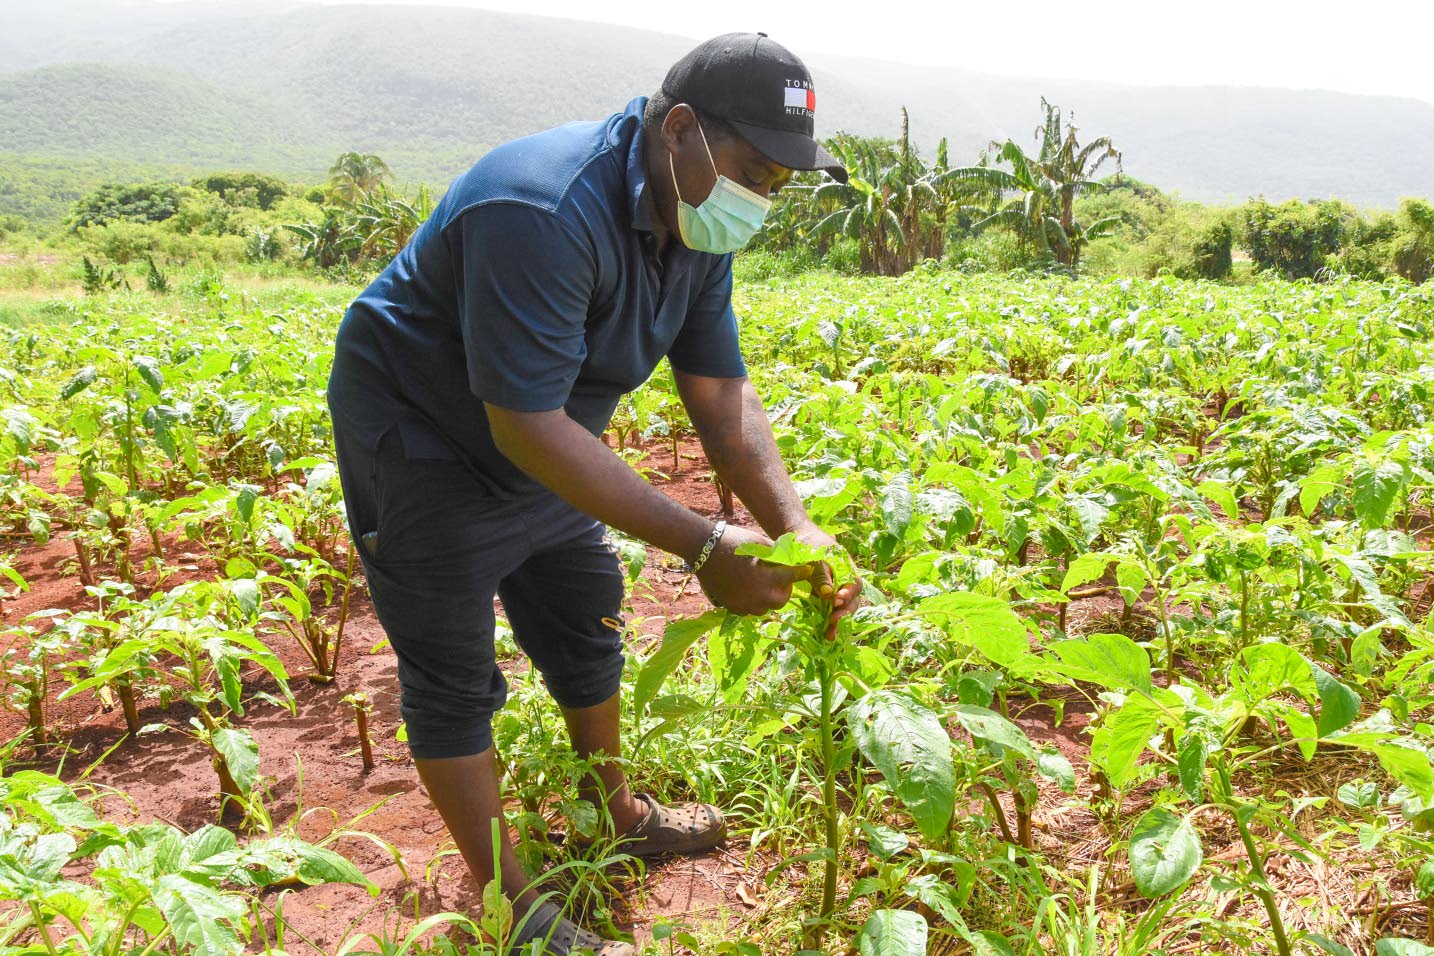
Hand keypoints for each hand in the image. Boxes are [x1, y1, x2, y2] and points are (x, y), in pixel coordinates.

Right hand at [695, 525, 802, 615]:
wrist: (701, 547)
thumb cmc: (732, 540)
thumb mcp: (759, 543)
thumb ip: (776, 555)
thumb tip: (788, 560)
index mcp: (765, 578)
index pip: (792, 578)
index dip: (801, 572)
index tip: (807, 570)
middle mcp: (755, 596)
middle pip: (781, 600)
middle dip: (784, 589)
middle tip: (782, 578)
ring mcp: (742, 603)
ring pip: (766, 608)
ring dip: (769, 598)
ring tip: (765, 584)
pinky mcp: (730, 606)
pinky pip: (749, 610)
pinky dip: (754, 602)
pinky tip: (750, 590)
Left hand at [789, 521, 863, 639]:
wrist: (798, 538)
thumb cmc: (809, 545)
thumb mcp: (815, 557)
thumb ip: (822, 576)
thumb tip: (829, 595)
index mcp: (847, 568)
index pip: (855, 584)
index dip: (849, 593)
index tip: (838, 599)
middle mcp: (845, 580)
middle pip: (852, 599)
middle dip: (845, 611)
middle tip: (833, 619)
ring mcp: (836, 589)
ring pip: (843, 607)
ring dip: (838, 621)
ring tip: (830, 635)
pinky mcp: (825, 596)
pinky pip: (831, 610)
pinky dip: (830, 621)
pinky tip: (826, 633)